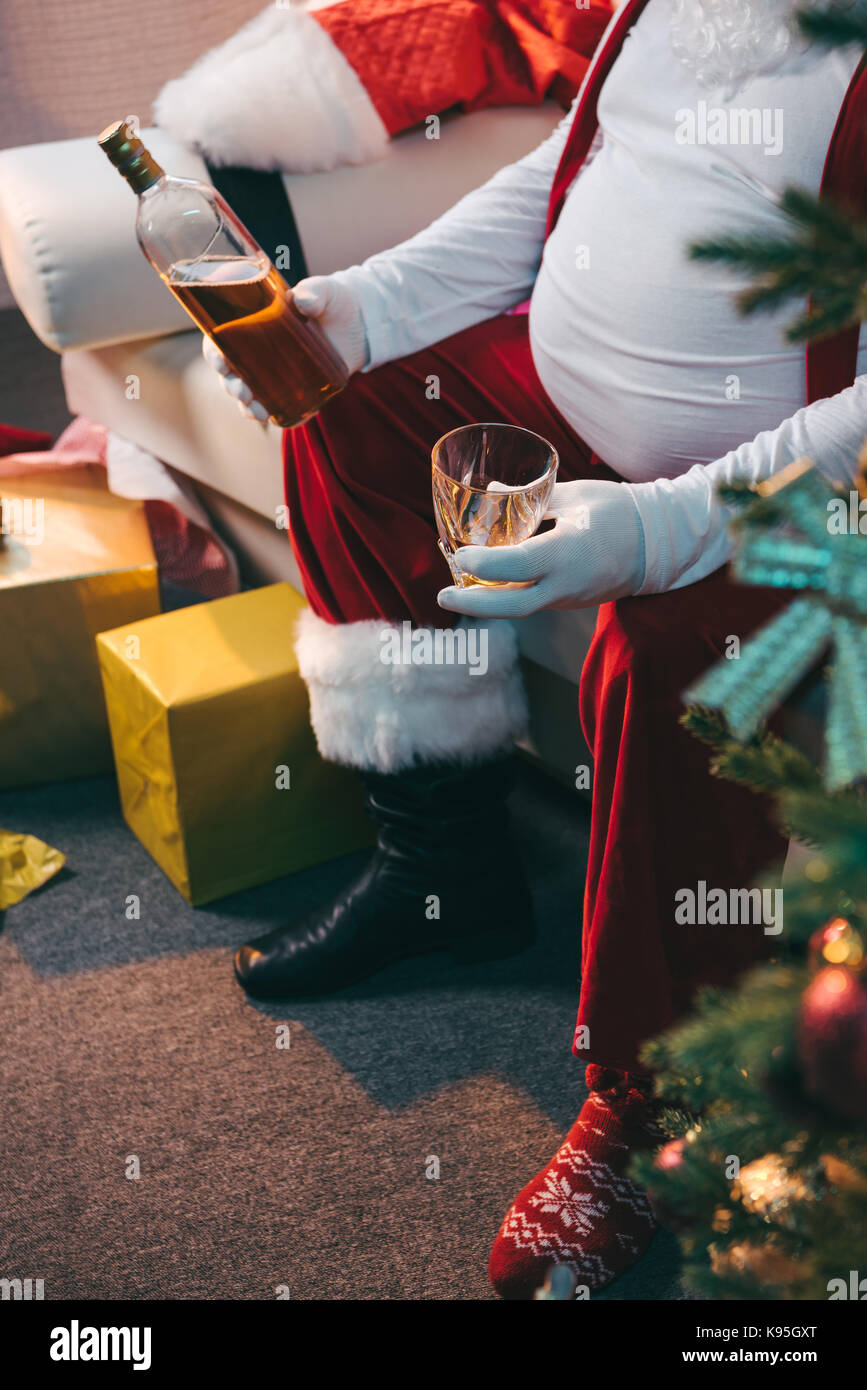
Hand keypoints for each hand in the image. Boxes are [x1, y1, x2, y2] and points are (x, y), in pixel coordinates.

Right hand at [201, 273, 367, 420]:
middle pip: (231, 373)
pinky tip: (274, 420)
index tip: (220, 361)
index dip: (214, 352)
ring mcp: (276, 373)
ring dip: (247, 406)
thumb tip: (303, 302)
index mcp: (252, 324)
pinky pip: (278, 407)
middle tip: (242, 390)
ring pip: (250, 394)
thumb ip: (314, 293)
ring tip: (257, 411)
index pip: (221, 340)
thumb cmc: (334, 302)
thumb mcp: (324, 292)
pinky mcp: (296, 389)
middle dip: (231, 386)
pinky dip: (274, 416)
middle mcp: (258, 351)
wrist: (360, 324)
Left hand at [437, 479, 645, 618]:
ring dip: (486, 602)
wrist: (660, 543)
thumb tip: (492, 493)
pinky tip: (486, 586)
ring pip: (520, 607)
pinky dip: (506, 596)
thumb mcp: (576, 495)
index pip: (517, 566)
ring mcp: (569, 598)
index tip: (459, 554)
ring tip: (456, 590)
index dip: (484, 563)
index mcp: (570, 553)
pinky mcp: (569, 601)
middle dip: (472, 604)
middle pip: (511, 606)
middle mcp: (567, 584)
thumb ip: (532, 499)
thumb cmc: (618, 511)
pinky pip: (532, 602)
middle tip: (442, 596)